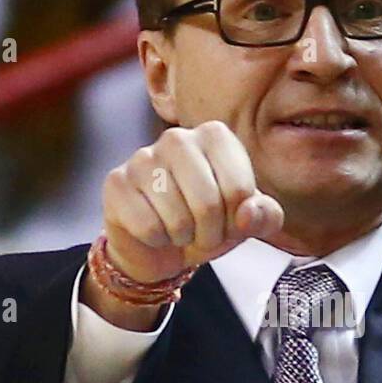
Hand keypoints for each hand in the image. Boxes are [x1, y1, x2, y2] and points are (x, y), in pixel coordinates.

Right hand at [83, 121, 283, 327]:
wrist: (160, 246)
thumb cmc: (207, 224)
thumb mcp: (245, 222)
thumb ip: (265, 216)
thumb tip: (247, 214)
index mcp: (215, 136)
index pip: (240, 190)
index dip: (237, 220)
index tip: (227, 220)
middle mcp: (177, 137)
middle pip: (208, 203)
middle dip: (210, 233)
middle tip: (202, 233)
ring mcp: (142, 157)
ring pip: (177, 218)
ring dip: (183, 238)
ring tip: (179, 230)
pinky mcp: (117, 182)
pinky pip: (148, 226)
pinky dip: (157, 240)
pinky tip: (154, 230)